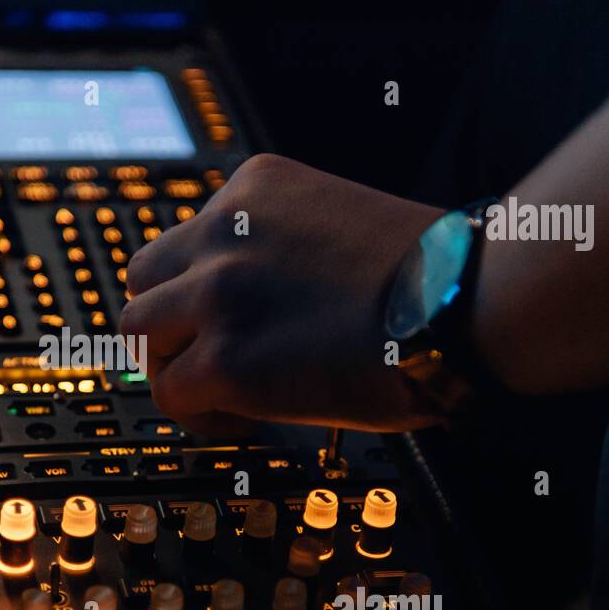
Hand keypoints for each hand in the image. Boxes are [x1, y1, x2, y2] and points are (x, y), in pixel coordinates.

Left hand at [119, 154, 444, 434]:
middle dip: (171, 320)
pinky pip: (170, 392)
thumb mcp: (341, 220)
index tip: (223, 318)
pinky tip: (241, 420)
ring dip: (173, 363)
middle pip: (146, 277)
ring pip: (141, 332)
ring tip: (219, 390)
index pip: (188, 236)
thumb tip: (266, 297)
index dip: (198, 285)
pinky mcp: (225, 358)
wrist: (467, 302)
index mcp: (253, 189)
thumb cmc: (433, 273)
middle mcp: (223, 232)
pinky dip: (197, 413)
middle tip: (204, 353)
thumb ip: (284, 243)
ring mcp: (216, 293)